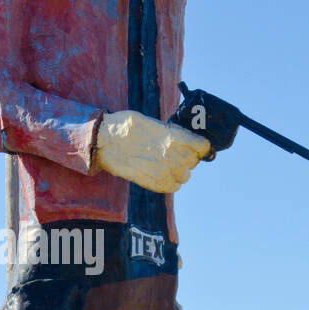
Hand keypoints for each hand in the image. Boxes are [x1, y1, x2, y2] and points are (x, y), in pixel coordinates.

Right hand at [95, 111, 211, 191]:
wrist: (105, 142)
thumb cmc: (126, 128)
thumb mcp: (153, 123)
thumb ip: (172, 133)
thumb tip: (186, 139)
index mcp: (174, 137)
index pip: (203, 146)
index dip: (200, 146)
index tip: (196, 146)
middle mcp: (172, 155)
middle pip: (194, 161)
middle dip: (187, 157)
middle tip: (173, 153)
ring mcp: (164, 171)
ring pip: (186, 176)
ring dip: (179, 170)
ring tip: (165, 164)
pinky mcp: (155, 183)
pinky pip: (174, 187)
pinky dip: (171, 182)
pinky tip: (161, 173)